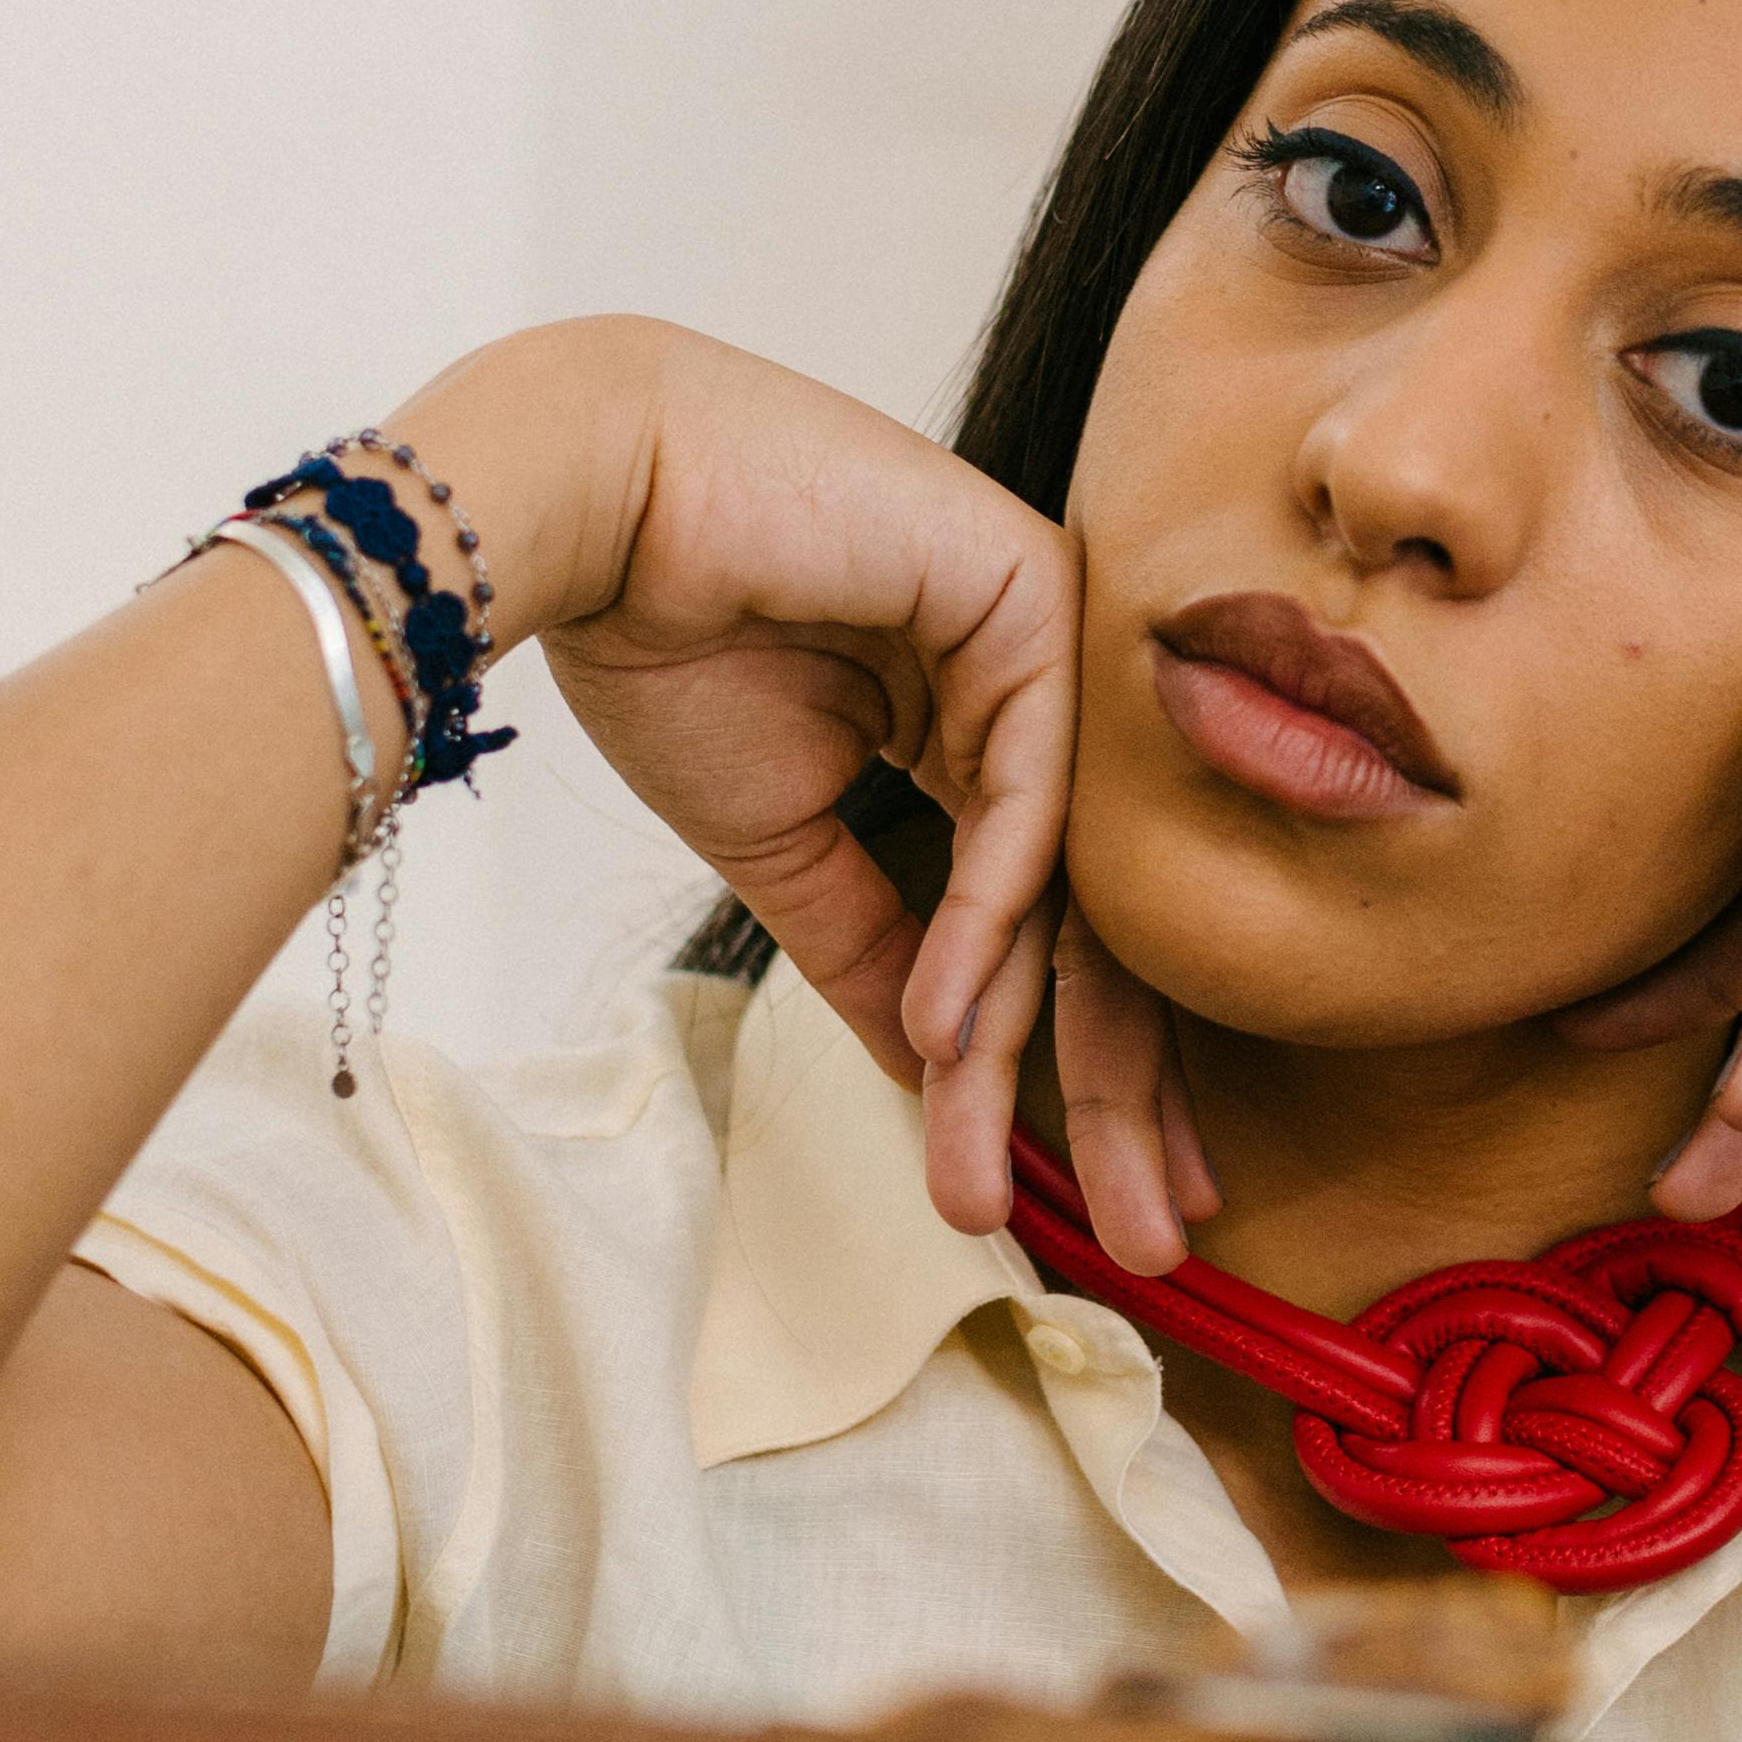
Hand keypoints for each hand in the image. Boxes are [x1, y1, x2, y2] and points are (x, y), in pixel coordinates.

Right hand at [457, 324, 1112, 1234]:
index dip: (1073, 1072)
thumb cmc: (662, 638)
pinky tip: (949, 1032)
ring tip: (1029, 1190)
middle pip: (1103, 919)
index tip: (1083, 1204)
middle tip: (1151, 1238)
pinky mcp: (1034, 596)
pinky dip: (986, 925)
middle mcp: (1038, 691)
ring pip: (1079, 882)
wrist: (590, 503)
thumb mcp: (784, 841)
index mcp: (985, 729)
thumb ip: (875, 949)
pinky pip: (1025, 803)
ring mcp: (1051, 641)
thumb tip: (938, 1077)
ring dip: (1051, 1051)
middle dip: (1118, 1096)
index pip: (1056, 925)